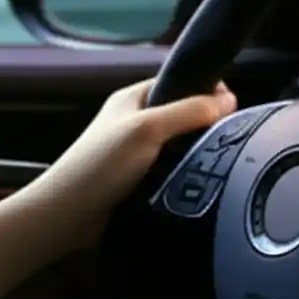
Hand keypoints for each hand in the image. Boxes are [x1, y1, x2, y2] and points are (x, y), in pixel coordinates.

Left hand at [20, 78, 236, 252]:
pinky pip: (176, 168)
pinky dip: (188, 172)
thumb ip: (189, 111)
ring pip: (182, 143)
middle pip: (184, 113)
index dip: (206, 89)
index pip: (180, 81)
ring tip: (220, 160)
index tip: (231, 106)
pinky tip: (203, 180)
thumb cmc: (101, 165)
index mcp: (134, 97)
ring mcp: (139, 151)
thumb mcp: (148, 128)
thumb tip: (230, 99)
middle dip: (206, 123)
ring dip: (198, 151)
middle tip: (228, 137)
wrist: (66, 216)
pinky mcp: (143, 178)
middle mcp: (137, 120)